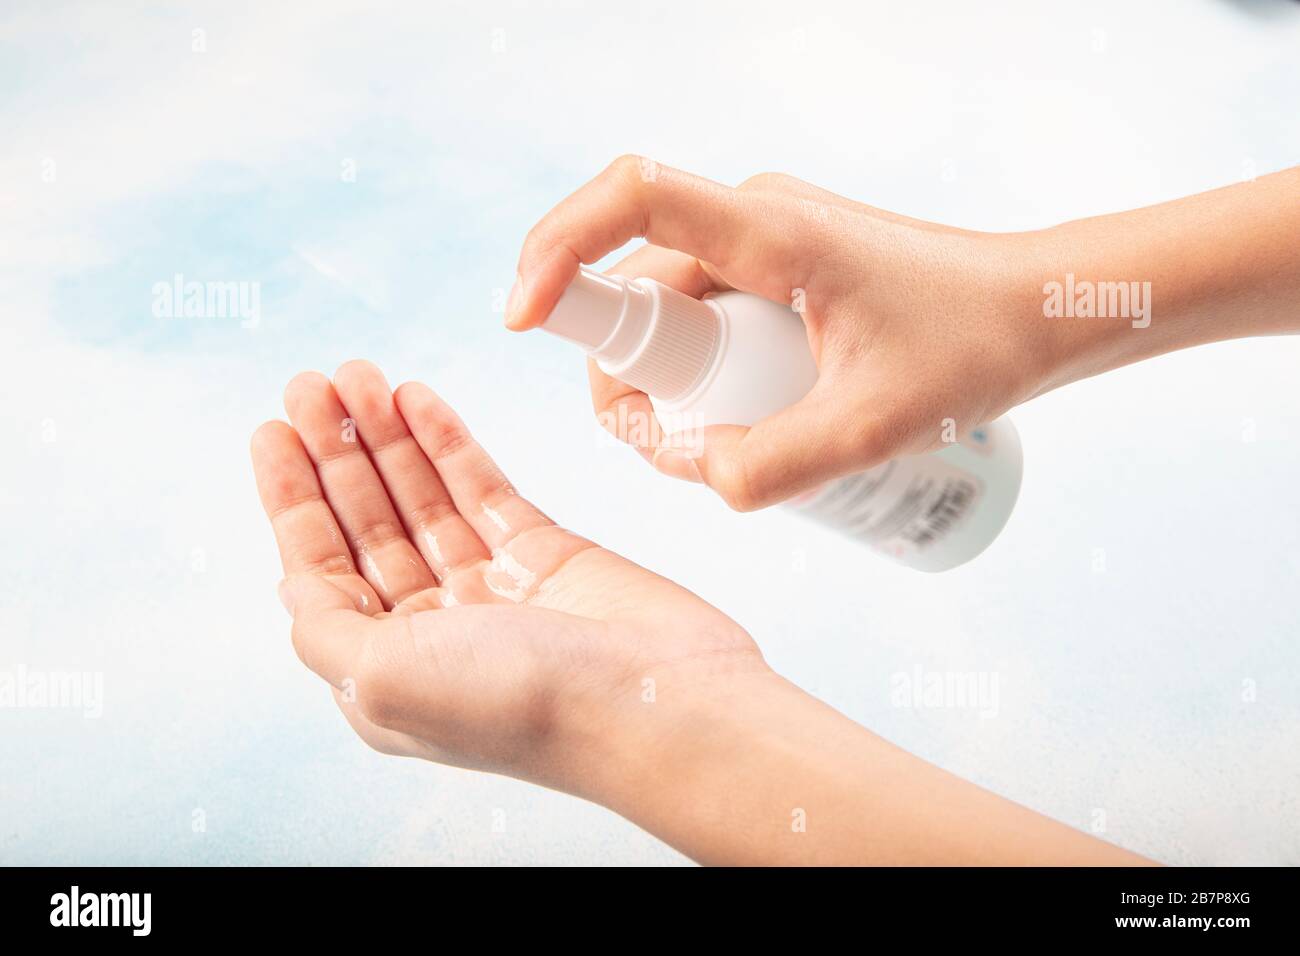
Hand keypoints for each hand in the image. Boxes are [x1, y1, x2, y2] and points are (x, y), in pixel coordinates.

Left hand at [250, 361, 765, 797]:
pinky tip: (417, 399)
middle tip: (310, 383)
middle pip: (368, 524)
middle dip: (334, 452)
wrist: (660, 703)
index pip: (321, 569)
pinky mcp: (546, 553)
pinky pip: (481, 488)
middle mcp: (434, 630)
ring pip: (422, 498)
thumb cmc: (525, 709)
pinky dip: (446, 442)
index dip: (292, 499)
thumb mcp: (385, 682)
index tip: (272, 430)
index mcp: (387, 669)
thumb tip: (293, 587)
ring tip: (358, 374)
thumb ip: (326, 632)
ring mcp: (493, 588)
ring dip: (385, 436)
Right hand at [505, 156, 1045, 509]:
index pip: (629, 197)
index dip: (557, 248)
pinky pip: (702, 310)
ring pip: (666, 302)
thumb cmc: (974, 348)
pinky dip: (697, 366)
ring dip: (665, 376)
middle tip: (665, 451)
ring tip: (718, 447)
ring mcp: (763, 236)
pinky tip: (745, 419)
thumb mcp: (872, 426)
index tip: (525, 319)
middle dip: (622, 368)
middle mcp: (753, 215)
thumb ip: (770, 468)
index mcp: (771, 228)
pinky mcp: (775, 263)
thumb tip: (693, 471)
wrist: (1039, 308)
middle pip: (632, 274)